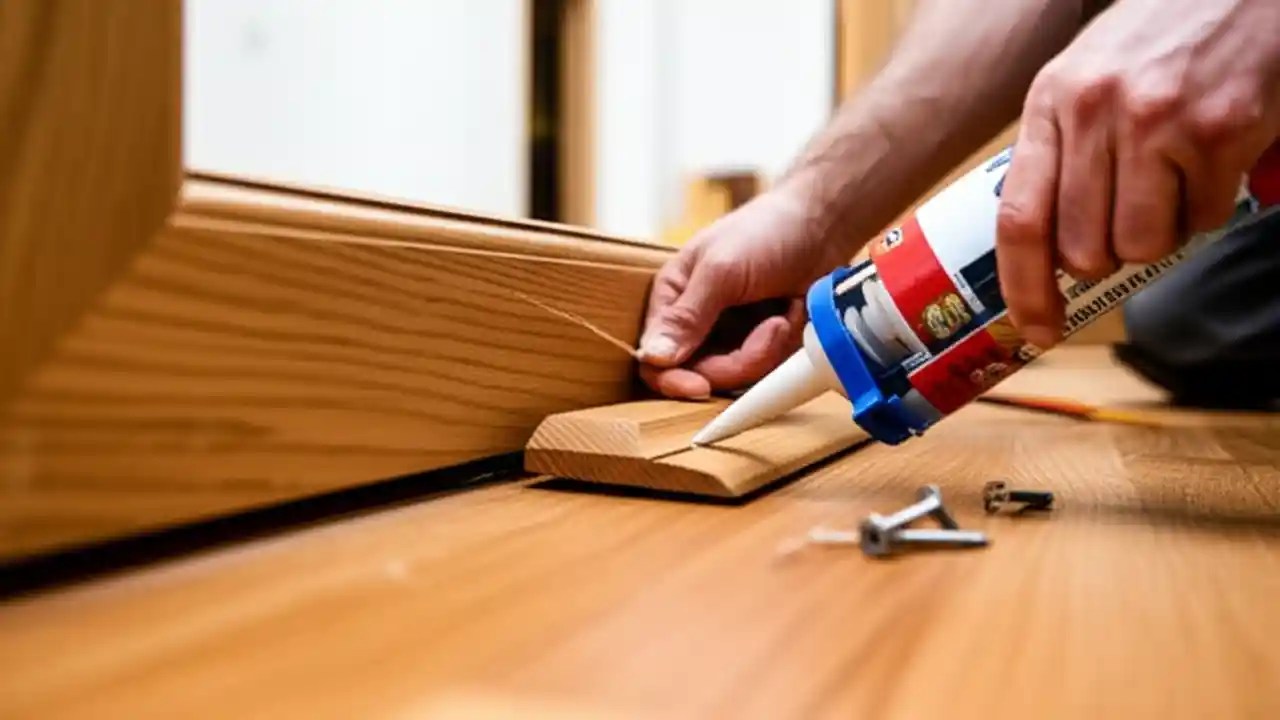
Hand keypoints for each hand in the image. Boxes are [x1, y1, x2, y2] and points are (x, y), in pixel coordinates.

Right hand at [638, 183, 851, 398]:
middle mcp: (696, 321)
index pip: (655, 358)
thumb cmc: (767, 230)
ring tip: (785, 315)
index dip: (674, 379)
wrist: (825, 222)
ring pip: (737, 376)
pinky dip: (784, 348)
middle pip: (700, 374)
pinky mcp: (762, 343)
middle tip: (772, 328)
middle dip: (740, 360)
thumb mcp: (721, 271)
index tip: (702, 387)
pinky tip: (793, 316)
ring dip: (767, 350)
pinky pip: (765, 370)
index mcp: (673, 298)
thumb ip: (686, 317)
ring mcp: (731, 334)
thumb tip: (650, 357)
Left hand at [997, 0, 1279, 348]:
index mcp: (1050, 102)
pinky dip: (1208, 207)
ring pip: (1141, 245)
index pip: (1020, 219)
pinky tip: (1211, 160)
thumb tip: (1043, 250)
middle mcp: (1095, 112)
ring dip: (1160, 234)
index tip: (1036, 328)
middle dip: (1105, 257)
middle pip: (1082, 248)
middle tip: (1128, 220)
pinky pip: (1202, 220)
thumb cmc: (1157, 39)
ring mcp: (1156, 122)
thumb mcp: (1084, 81)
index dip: (1024, 288)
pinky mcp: (1218, 133)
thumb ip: (1059, 153)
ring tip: (1172, 182)